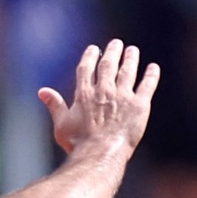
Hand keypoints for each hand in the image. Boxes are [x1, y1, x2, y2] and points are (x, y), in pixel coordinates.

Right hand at [41, 39, 161, 155]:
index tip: (93, 48)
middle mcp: (104, 90)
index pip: (87, 68)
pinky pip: (147, 85)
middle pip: (109, 65)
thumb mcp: (61, 125)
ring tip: (132, 50)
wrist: (100, 154)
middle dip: (113, 52)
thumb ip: (55, 105)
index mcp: (85, 94)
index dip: (90, 56)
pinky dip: (151, 75)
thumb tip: (43, 91)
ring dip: (130, 59)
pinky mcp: (139, 105)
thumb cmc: (79, 144)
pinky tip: (154, 68)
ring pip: (128, 71)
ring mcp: (123, 96)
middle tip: (117, 43)